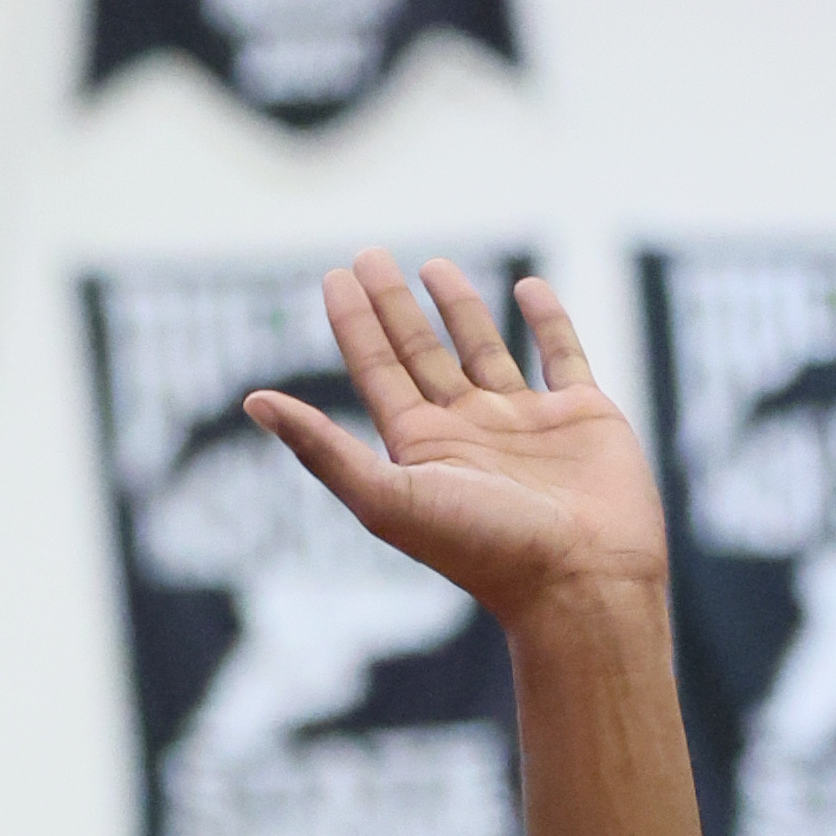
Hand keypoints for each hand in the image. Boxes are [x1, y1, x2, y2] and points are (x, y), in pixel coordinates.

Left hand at [246, 256, 670, 628]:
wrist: (577, 580)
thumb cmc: (480, 547)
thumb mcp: (385, 496)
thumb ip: (321, 448)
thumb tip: (252, 401)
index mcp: (416, 448)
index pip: (376, 370)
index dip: (354, 323)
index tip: (335, 276)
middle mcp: (465, 431)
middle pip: (419, 352)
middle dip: (392, 305)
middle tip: (368, 255)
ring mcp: (523, 421)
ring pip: (483, 348)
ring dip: (458, 308)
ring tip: (433, 266)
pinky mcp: (583, 415)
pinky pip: (562, 353)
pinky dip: (547, 320)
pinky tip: (527, 289)